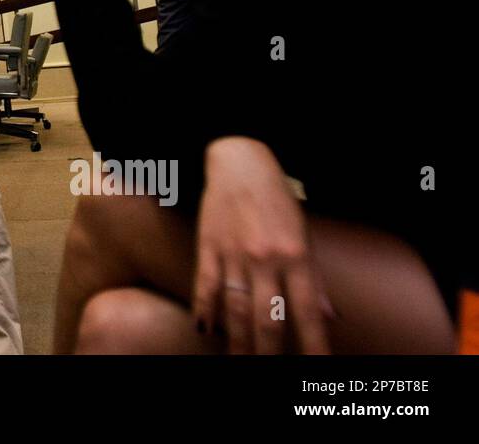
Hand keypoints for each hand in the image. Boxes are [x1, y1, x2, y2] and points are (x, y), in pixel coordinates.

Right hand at [193, 137, 333, 353]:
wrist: (239, 162)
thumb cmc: (276, 200)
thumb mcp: (304, 235)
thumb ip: (315, 279)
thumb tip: (330, 316)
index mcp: (296, 256)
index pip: (308, 311)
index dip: (315, 344)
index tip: (319, 369)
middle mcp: (266, 259)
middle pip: (268, 318)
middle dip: (271, 353)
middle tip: (270, 373)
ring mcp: (234, 254)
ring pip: (236, 308)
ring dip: (238, 341)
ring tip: (239, 362)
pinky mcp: (208, 247)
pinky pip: (206, 284)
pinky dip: (205, 308)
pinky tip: (205, 329)